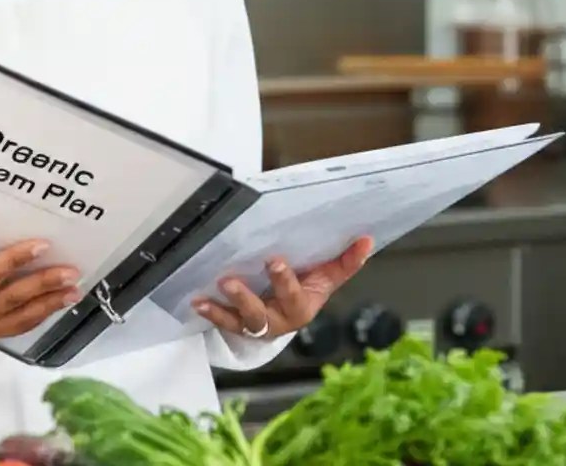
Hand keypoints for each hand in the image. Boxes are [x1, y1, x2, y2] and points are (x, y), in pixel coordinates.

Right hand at [0, 212, 80, 345]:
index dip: (19, 258)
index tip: (43, 244)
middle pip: (14, 299)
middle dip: (46, 285)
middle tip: (72, 273)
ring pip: (18, 318)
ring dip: (47, 305)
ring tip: (72, 293)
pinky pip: (11, 328)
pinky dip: (33, 318)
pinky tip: (49, 308)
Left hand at [193, 236, 373, 339]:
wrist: (289, 315)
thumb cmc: (309, 290)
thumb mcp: (328, 278)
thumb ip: (346, 261)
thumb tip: (367, 239)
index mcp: (302, 308)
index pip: (294, 296)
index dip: (284, 281)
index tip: (274, 260)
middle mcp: (278, 321)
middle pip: (263, 314)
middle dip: (247, 299)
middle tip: (231, 280)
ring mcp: (257, 326)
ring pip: (242, 319)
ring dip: (227, 305)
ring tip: (216, 287)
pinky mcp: (239, 325)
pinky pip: (224, 320)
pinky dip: (211, 311)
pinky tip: (198, 300)